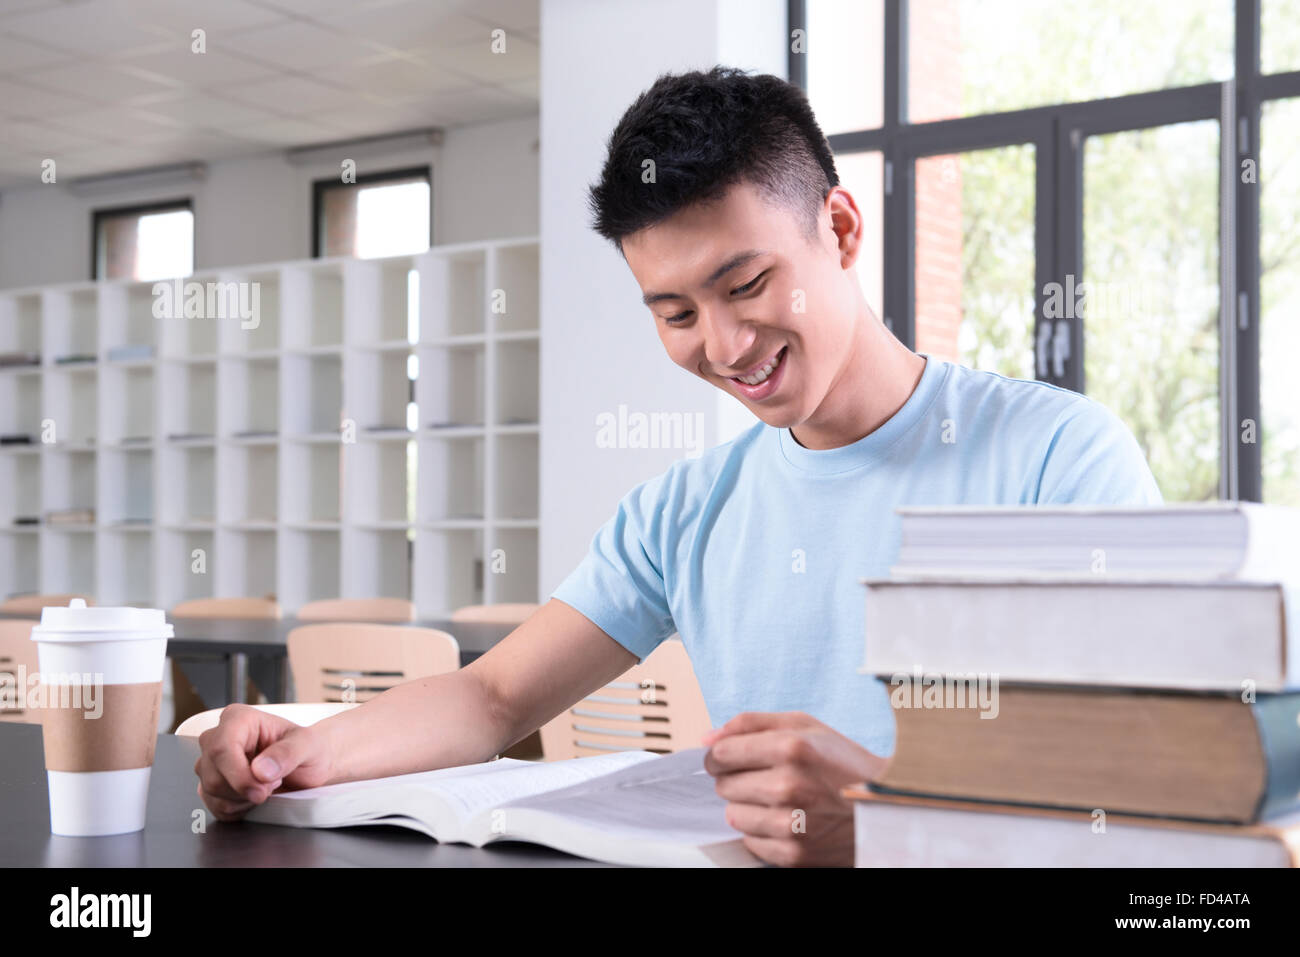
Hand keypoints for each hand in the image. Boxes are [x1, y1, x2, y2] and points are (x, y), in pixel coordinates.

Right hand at [193, 704, 335, 821]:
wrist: (309, 766)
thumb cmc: (309, 748)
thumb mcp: (308, 745)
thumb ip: (287, 753)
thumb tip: (260, 770)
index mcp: (238, 719)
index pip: (221, 748)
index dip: (239, 775)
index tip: (262, 789)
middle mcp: (218, 738)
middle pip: (213, 775)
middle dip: (245, 790)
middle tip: (273, 784)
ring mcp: (211, 763)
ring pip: (212, 792)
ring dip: (243, 799)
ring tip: (267, 785)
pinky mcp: (211, 785)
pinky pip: (215, 806)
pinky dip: (238, 809)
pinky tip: (255, 796)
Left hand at [702, 711, 885, 866]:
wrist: (884, 807)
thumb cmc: (842, 763)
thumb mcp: (804, 726)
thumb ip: (750, 723)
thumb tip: (706, 738)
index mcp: (791, 748)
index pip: (722, 753)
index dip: (722, 754)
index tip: (731, 757)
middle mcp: (788, 786)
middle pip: (724, 784)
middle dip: (738, 779)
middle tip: (767, 778)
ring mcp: (790, 824)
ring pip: (733, 814)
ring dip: (749, 806)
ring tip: (779, 800)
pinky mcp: (793, 853)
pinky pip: (749, 841)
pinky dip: (762, 832)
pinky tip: (787, 820)